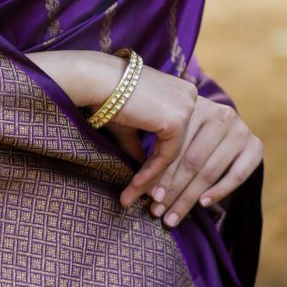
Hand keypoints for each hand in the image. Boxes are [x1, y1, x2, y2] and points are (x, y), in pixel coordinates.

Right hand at [26, 49, 261, 226]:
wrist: (94, 81)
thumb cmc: (106, 98)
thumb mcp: (131, 126)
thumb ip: (144, 147)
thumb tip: (148, 174)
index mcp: (183, 93)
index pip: (181, 137)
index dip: (168, 166)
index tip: (156, 189)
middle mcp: (191, 96)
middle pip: (184, 148)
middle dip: (170, 180)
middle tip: (156, 205)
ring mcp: (188, 107)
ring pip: (178, 156)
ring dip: (161, 183)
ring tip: (147, 204)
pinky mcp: (178, 119)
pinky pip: (167, 157)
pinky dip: (152, 175)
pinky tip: (137, 189)